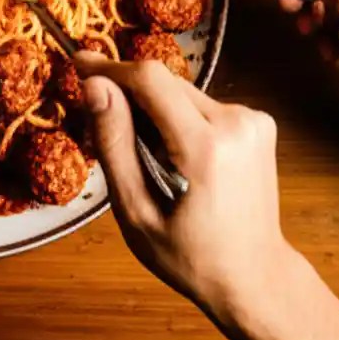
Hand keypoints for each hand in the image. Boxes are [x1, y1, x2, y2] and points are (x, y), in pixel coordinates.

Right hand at [73, 53, 297, 339]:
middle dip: (131, 98)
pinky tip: (179, 160)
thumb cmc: (189, 256)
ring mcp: (254, 120)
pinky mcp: (260, 122)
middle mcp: (237, 122)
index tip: (79, 63)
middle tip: (107, 133)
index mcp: (206, 147)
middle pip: (166, 84)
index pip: (151, 79)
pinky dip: (182, 121)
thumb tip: (93, 86)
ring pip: (184, 94)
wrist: (254, 275)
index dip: (111, 68)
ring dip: (157, 112)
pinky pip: (204, 106)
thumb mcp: (136, 211)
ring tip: (151, 161)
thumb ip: (114, 144)